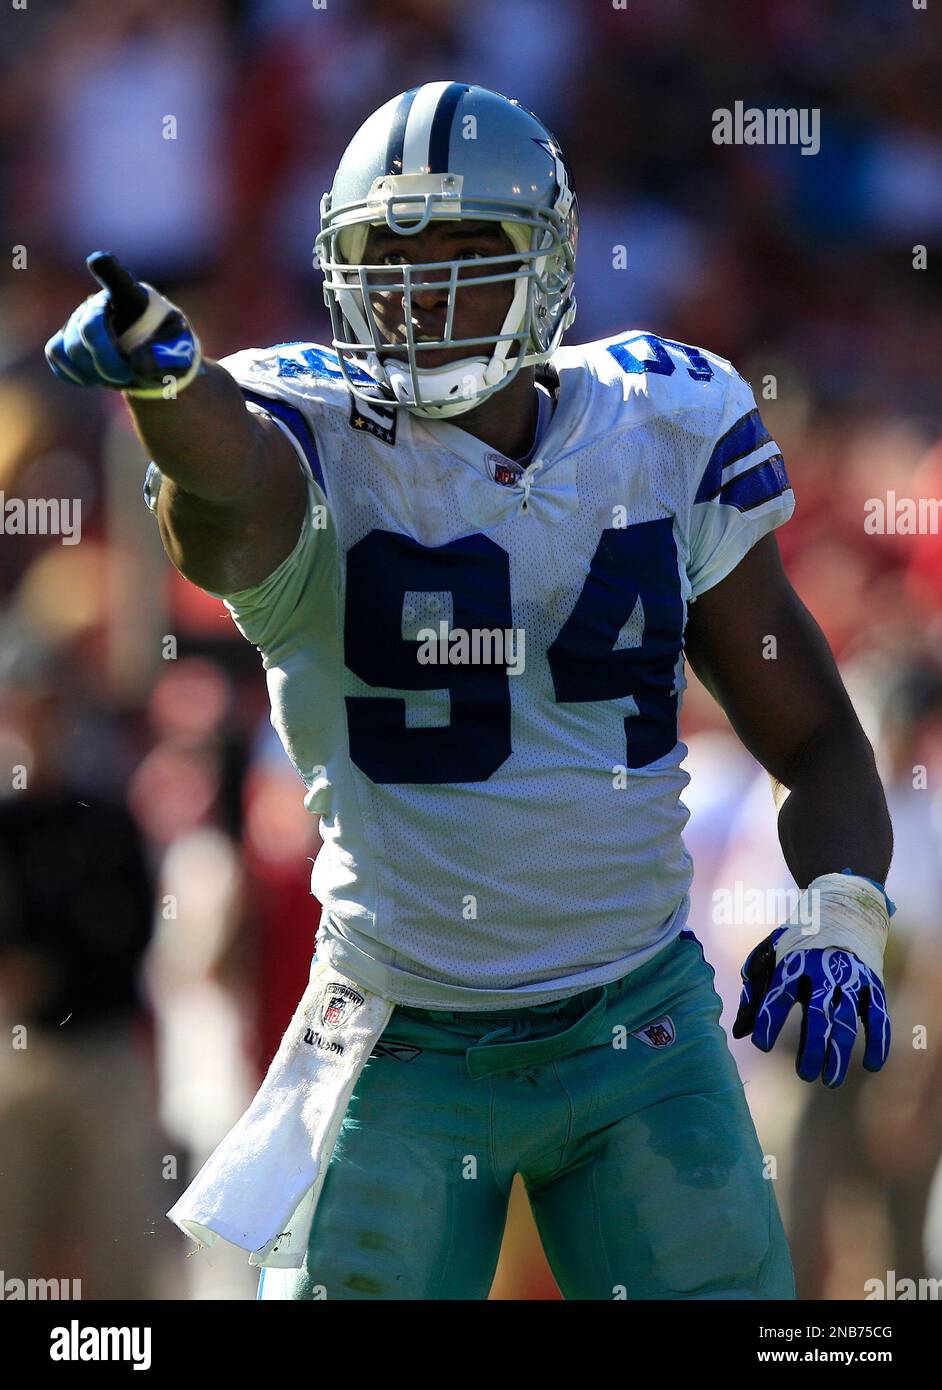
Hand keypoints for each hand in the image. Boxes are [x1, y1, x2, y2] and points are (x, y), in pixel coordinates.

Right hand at [44, 251, 201, 397]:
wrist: (153, 362)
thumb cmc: (168, 350)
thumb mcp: (180, 354)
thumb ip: (164, 358)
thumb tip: (134, 364)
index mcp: (132, 297)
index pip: (118, 278)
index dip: (107, 269)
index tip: (99, 260)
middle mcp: (100, 302)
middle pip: (89, 328)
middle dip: (106, 360)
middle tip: (126, 375)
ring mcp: (79, 319)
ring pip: (71, 346)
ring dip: (94, 371)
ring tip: (117, 376)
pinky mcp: (66, 339)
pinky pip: (57, 355)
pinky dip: (75, 374)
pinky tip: (94, 378)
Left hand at [732, 926, 890, 1086]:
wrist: (844, 908)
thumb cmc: (799, 941)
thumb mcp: (771, 955)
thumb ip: (754, 992)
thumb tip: (739, 1033)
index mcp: (793, 962)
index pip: (777, 994)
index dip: (768, 1020)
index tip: (761, 1045)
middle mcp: (823, 970)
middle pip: (818, 1013)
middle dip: (812, 1047)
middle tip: (805, 1074)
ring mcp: (851, 977)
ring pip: (847, 1019)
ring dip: (840, 1052)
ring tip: (830, 1079)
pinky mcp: (873, 983)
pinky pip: (878, 1016)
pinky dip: (878, 1041)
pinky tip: (871, 1064)